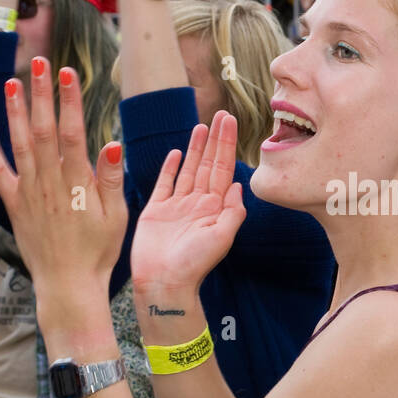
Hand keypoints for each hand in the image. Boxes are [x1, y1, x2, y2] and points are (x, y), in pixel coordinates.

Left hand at [0, 57, 126, 309]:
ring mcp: (28, 193)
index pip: (71, 133)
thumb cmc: (99, 253)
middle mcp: (49, 184)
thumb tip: (110, 142)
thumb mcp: (116, 217)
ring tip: (14, 81)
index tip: (67, 74)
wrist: (68, 286)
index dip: (68, 101)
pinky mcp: (14, 204)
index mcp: (77, 184)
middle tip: (41, 63)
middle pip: (42, 130)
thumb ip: (110, 179)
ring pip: (19, 144)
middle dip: (42, 94)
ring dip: (16, 111)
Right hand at [130, 110, 244, 301]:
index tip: (231, 122)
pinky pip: (165, 183)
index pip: (224, 168)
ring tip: (201, 126)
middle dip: (215, 139)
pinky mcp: (157, 210)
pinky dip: (171, 168)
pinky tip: (176, 153)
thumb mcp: (222, 238)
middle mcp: (198, 203)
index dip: (227, 144)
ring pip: (189, 169)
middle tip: (221, 114)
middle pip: (209, 164)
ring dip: (195, 148)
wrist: (163, 283)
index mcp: (215, 208)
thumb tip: (240, 185)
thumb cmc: (194, 265)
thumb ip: (233, 211)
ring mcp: (177, 206)